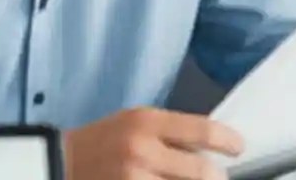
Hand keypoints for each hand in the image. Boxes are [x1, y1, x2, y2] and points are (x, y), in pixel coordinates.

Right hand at [64, 107, 243, 179]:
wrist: (57, 162)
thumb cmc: (104, 139)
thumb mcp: (138, 121)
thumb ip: (173, 132)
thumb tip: (212, 145)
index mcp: (147, 122)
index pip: (203, 130)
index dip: (228, 141)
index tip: (239, 148)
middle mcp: (142, 151)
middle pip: (201, 171)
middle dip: (216, 177)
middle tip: (218, 177)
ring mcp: (132, 179)